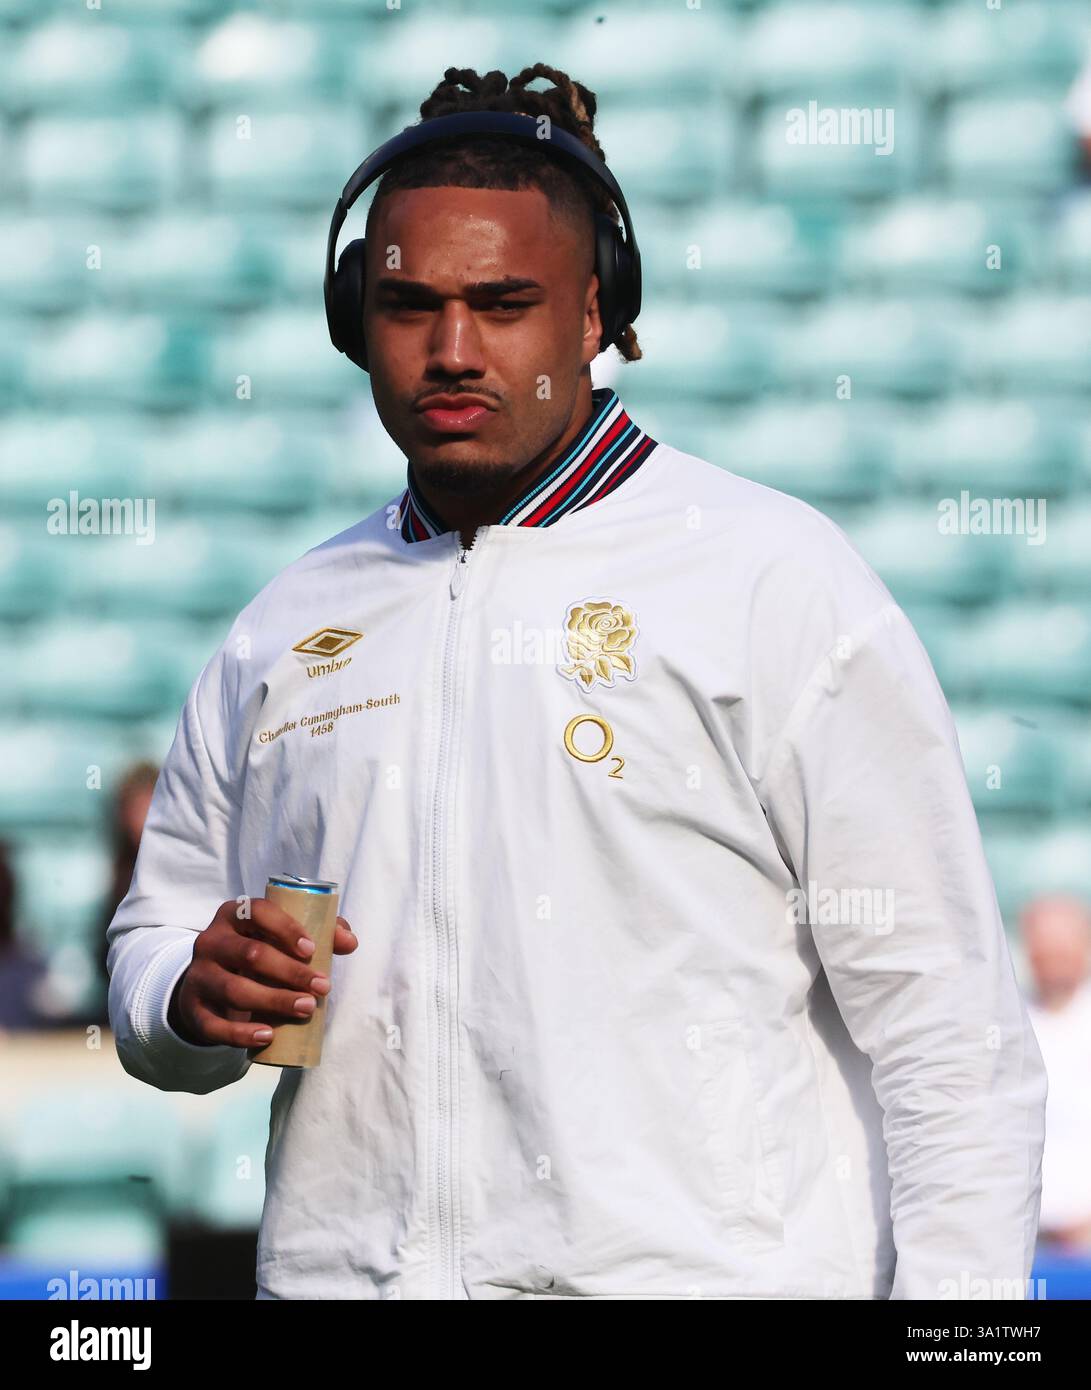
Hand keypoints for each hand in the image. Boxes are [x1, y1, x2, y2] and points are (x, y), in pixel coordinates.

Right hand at [168, 897, 357, 1047]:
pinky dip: (241, 1033)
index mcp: (233, 915)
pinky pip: (214, 1025)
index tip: (311, 950)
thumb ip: (319, 932)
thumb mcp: (278, 937)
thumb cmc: (257, 953)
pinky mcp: (193, 1009)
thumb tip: (350, 941)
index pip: (256, 911)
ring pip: (235, 990)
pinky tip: (268, 1035)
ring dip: (275, 1001)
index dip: (285, 928)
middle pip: (250, 954)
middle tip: (323, 987)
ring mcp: (198, 976)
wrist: (210, 984)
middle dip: (291, 972)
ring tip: (307, 1008)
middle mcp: (210, 941)